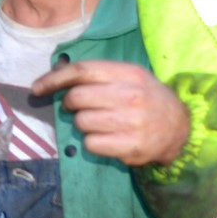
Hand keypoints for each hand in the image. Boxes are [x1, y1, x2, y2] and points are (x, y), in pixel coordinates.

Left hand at [30, 59, 189, 166]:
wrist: (180, 127)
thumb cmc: (145, 98)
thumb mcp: (128, 77)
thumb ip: (97, 75)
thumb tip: (53, 77)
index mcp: (128, 74)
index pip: (82, 71)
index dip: (54, 79)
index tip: (37, 88)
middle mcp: (131, 96)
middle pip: (77, 97)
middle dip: (71, 104)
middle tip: (80, 107)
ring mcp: (132, 122)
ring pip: (81, 122)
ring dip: (83, 124)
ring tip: (100, 123)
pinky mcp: (131, 146)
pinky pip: (91, 144)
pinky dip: (92, 142)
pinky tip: (108, 138)